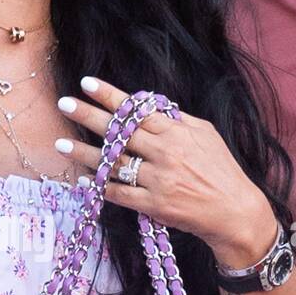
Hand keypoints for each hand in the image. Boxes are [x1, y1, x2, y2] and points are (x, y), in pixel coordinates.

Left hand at [56, 76, 278, 267]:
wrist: (235, 211)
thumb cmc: (221, 170)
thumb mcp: (205, 134)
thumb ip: (176, 119)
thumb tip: (150, 105)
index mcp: (176, 132)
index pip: (136, 109)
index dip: (110, 95)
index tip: (87, 83)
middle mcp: (165, 154)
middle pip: (119, 131)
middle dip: (88, 116)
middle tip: (64, 104)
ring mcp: (158, 180)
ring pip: (113, 163)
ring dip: (84, 153)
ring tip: (60, 145)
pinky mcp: (154, 205)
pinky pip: (120, 193)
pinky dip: (100, 186)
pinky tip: (83, 179)